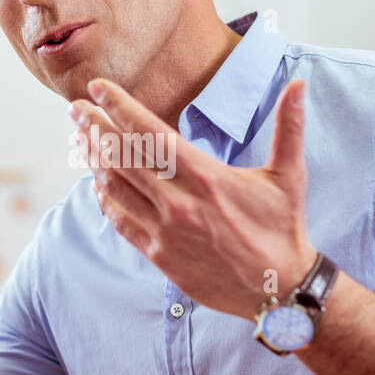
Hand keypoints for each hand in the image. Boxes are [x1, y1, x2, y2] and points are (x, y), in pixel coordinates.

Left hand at [68, 77, 316, 320]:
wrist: (278, 289)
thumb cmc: (283, 228)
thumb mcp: (290, 175)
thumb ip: (289, 126)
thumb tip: (300, 85)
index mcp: (205, 177)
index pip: (149, 133)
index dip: (119, 108)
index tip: (97, 89)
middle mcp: (179, 203)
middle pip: (122, 157)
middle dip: (94, 128)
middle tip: (74, 108)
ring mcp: (165, 231)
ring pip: (116, 187)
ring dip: (93, 160)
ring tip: (79, 138)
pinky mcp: (159, 255)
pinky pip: (120, 221)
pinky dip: (104, 199)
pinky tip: (97, 183)